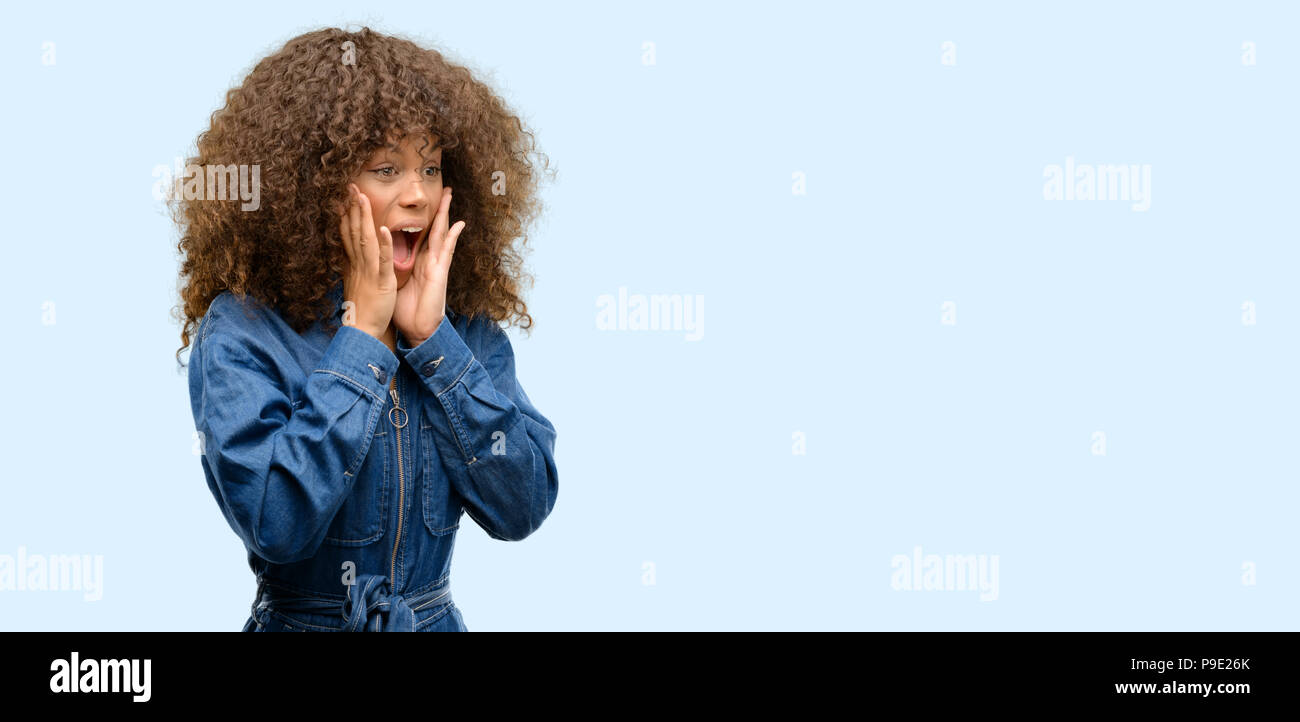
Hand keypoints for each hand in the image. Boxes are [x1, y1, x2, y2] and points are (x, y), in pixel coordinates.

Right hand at [339, 183, 396, 339]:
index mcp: (354, 264)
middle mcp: (358, 264)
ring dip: (363, 218)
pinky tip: (384, 230)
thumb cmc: (362, 309)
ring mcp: (369, 272)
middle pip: (354, 231)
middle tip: (350, 186)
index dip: (346, 215)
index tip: (343, 197)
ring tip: (361, 197)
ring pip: (366, 240)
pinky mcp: (381, 281)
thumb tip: (347, 256)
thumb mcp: (355, 283)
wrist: (362, 331)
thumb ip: (352, 267)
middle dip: (352, 208)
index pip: (348, 234)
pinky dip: (384, 245)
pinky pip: (382, 261)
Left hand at [393, 186, 465, 346]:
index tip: (415, 201)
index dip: (416, 216)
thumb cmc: (406, 310)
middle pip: (431, 228)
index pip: (416, 234)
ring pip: (441, 233)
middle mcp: (427, 260)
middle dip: (436, 209)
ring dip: (445, 213)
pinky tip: (457, 223)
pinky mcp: (440, 273)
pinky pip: (446, 251)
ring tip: (450, 195)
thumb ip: (390, 270)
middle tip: (441, 189)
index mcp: (416, 261)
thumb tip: (377, 261)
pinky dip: (451, 237)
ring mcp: (436, 265)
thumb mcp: (393, 284)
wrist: (418, 330)